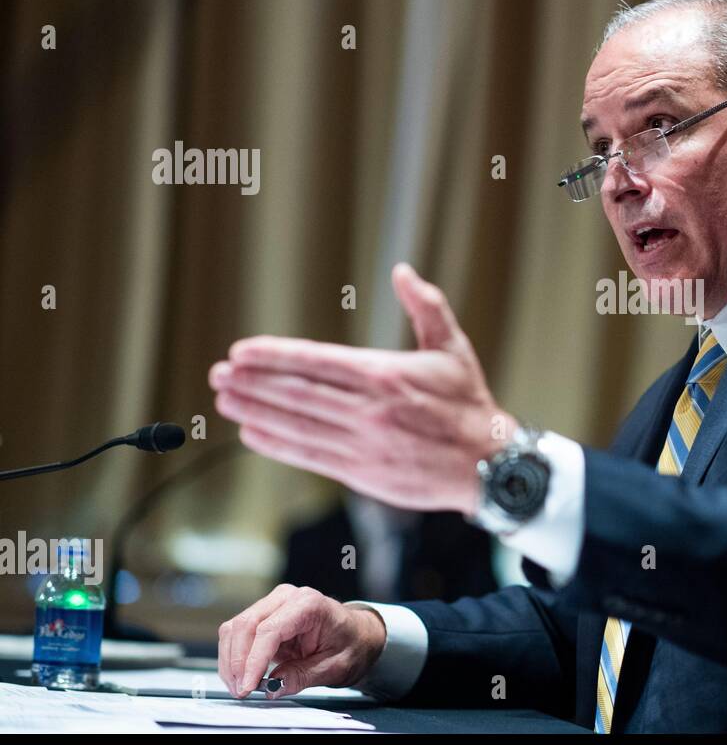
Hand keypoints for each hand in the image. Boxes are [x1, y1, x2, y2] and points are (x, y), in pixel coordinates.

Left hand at [209, 262, 516, 514]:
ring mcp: (364, 443)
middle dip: (252, 383)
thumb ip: (427, 307)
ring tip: (225, 400)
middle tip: (219, 374)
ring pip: (297, 425)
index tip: (241, 352)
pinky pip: (309, 456)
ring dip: (255, 412)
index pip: (317, 361)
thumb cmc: (469, 403)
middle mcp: (370, 409)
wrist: (488, 463)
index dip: (273, 357)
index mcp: (386, 374)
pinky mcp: (363, 473)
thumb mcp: (453, 348)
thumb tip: (402, 271)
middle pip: (297, 394)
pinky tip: (251, 434)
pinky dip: (276, 445)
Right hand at [217, 585, 386, 697]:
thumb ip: (302, 676)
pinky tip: (241, 676)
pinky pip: (238, 634)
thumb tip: (272, 687)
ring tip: (240, 687)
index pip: (270, 629)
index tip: (248, 685)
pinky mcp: (264, 616)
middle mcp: (287, 598)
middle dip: (238, 662)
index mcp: (310, 604)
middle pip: (246, 625)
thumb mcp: (334, 666)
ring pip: (236, 628)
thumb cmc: (351, 644)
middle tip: (241, 691)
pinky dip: (234, 657)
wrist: (357, 634)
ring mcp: (273, 604)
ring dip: (231, 661)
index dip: (254, 659)